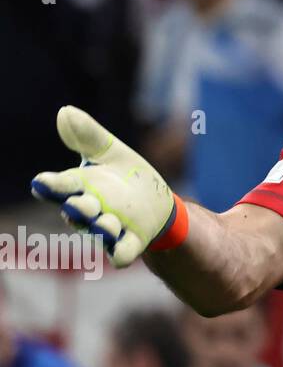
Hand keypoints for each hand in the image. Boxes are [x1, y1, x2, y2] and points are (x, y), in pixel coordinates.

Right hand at [31, 106, 181, 267]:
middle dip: (77, 208)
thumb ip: (88, 135)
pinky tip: (122, 255)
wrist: (157, 202)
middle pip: (77, 211)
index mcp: (81, 186)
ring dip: (100, 228)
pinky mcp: (129, 243)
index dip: (51, 185)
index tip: (41, 183)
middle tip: (77, 203)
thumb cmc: (124, 177)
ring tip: (105, 222)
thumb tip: (64, 111)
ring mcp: (109, 228)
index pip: (61, 186)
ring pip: (99, 232)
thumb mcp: (111, 152)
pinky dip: (121, 254)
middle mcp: (89, 210)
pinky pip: (121, 253)